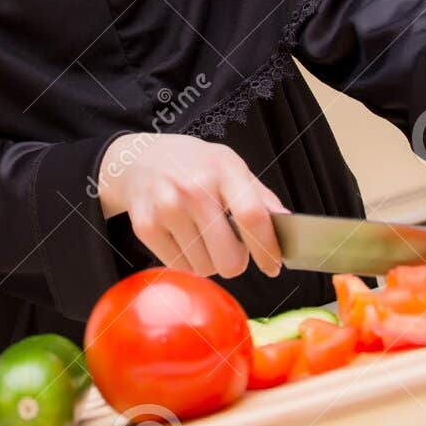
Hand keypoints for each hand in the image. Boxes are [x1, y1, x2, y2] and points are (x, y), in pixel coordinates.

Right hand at [96, 133, 284, 277]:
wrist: (137, 158)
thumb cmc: (191, 164)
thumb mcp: (229, 165)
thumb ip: (260, 197)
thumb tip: (288, 225)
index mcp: (223, 170)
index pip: (252, 217)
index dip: (267, 249)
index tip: (273, 266)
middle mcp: (193, 189)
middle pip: (228, 257)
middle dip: (236, 263)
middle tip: (232, 251)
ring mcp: (166, 208)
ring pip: (204, 267)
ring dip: (209, 261)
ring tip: (202, 238)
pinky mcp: (145, 227)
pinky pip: (179, 266)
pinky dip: (186, 260)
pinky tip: (183, 238)